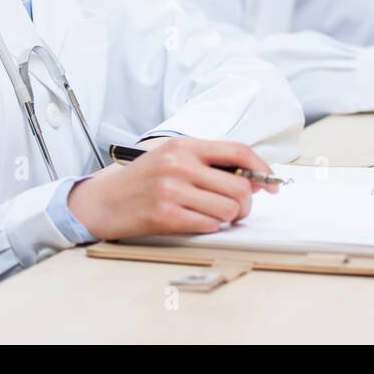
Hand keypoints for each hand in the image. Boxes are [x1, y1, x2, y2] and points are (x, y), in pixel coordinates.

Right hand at [67, 137, 276, 241]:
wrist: (102, 201)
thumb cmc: (142, 181)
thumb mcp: (172, 158)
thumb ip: (208, 163)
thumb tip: (252, 179)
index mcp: (184, 146)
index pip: (238, 152)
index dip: (261, 169)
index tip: (271, 184)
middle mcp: (179, 165)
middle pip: (239, 187)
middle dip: (246, 204)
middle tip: (239, 210)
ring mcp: (171, 190)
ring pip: (227, 210)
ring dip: (228, 218)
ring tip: (214, 216)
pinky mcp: (164, 215)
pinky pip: (208, 225)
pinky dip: (209, 227)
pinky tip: (196, 221)